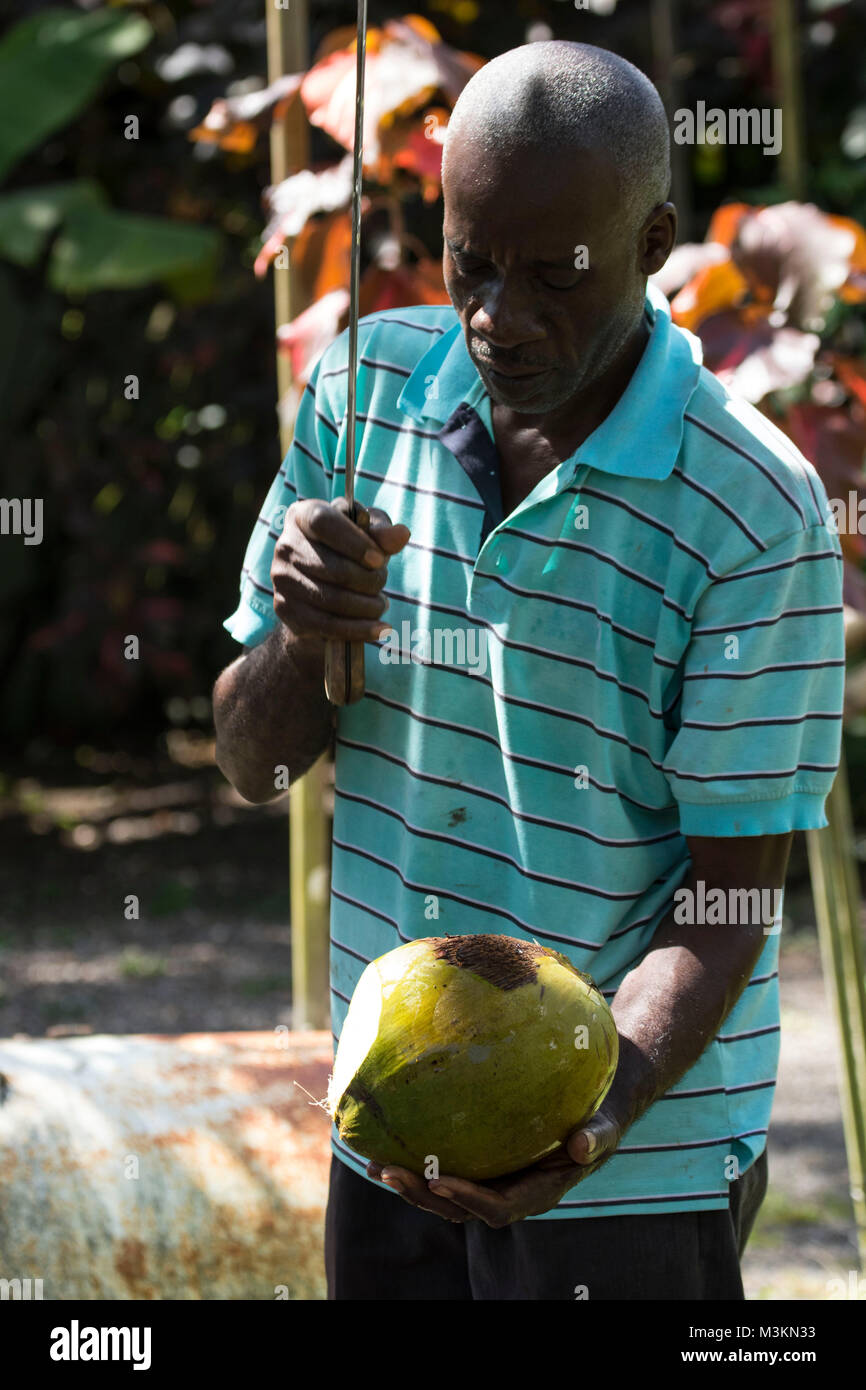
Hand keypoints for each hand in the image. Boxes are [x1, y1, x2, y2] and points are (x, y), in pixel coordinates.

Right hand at [271, 497, 409, 644]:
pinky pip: (326, 624)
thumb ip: (384, 534)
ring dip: (367, 606)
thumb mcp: (370, 537)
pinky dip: (358, 629)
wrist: (321, 593)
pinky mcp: (285, 609)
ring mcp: (282, 579)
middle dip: (368, 580)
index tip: (379, 559)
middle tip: (382, 583)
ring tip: (381, 604)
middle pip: (332, 566)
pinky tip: (379, 628)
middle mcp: (285, 545)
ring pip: (332, 599)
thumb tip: (401, 534)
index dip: (355, 542)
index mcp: (303, 515)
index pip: (324, 522)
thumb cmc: (349, 554)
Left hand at [366, 1103, 623, 1226]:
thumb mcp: (604, 1125)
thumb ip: (596, 1136)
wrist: (594, 1109)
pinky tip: (387, 1146)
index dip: (468, 1199)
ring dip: (411, 1184)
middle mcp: (511, 1194)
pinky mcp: (483, 1165)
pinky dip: (418, 1164)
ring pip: (446, 1196)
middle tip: (390, 1171)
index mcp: (539, 1193)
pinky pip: (447, 1171)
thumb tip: (582, 1145)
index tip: (439, 1181)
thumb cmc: (599, 1116)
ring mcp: (494, 1181)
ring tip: (376, 1165)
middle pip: (461, 1208)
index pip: (498, 1207)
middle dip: (424, 1195)